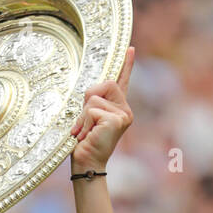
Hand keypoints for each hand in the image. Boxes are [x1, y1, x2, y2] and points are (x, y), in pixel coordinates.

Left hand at [70, 45, 133, 173]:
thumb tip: (91, 92)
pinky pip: (92, 109)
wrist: (86, 164)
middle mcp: (125, 110)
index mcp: (118, 108)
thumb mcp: (88, 117)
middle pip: (106, 83)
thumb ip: (92, 102)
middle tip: (83, 122)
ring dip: (83, 115)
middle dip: (89, 99)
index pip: (122, 82)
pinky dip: (84, 122)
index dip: (126, 65)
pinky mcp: (117, 120)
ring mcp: (123, 115)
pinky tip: (87, 135)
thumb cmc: (85, 143)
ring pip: (95, 97)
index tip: (130, 48)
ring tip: (84, 132)